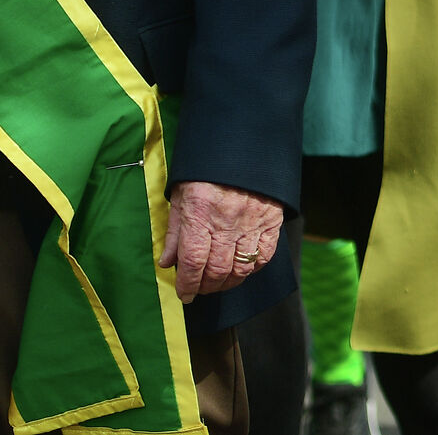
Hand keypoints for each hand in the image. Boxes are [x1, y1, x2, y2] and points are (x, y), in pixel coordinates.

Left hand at [159, 181, 282, 301]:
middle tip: (199, 288)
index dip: (187, 284)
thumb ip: (174, 231)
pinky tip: (240, 269)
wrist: (243, 143)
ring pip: (240, 268)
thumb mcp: (181, 194)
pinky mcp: (271, 220)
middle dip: (205, 287)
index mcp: (200, 210)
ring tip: (217, 282)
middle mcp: (227, 219)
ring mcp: (252, 221)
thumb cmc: (206, 170)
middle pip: (217, 270)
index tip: (184, 294)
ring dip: (227, 283)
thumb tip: (167, 262)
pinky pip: (263, 256)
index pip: (193, 261)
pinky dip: (251, 269)